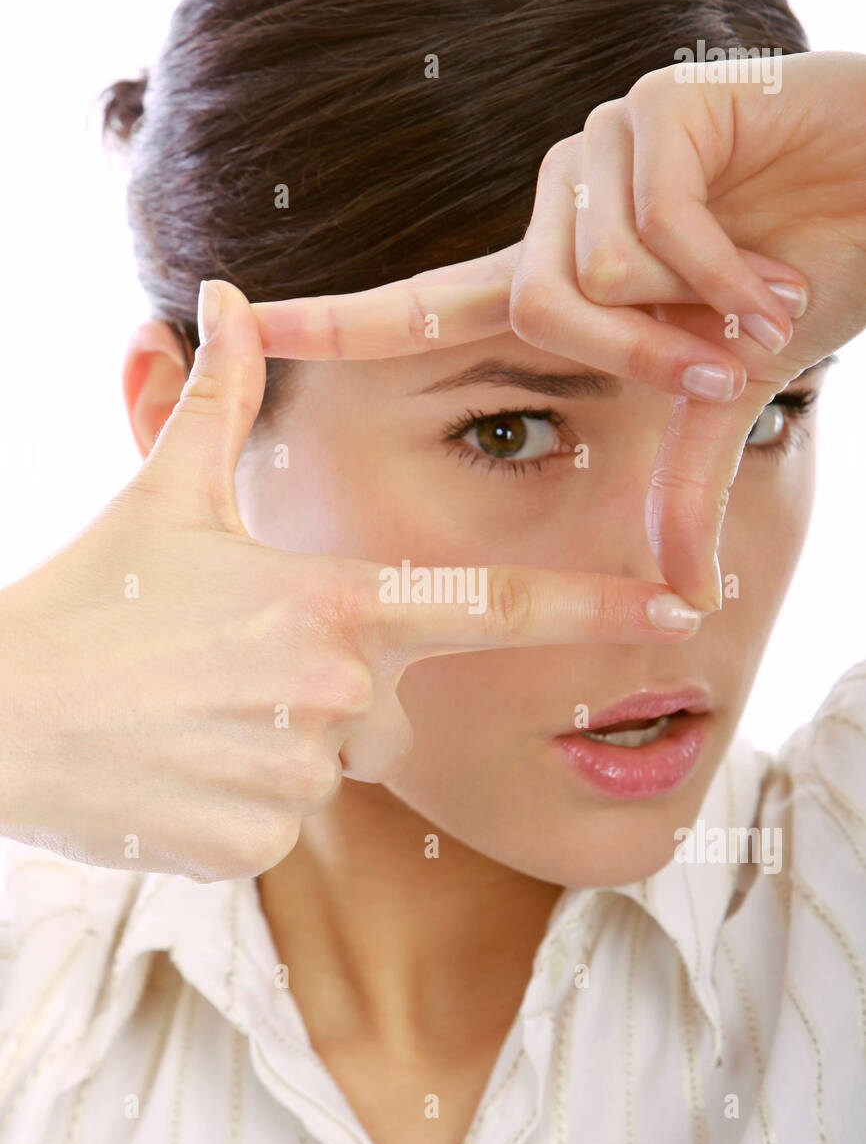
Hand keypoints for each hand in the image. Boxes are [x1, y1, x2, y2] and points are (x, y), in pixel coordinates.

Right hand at [0, 283, 704, 881]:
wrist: (3, 712)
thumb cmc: (88, 597)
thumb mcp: (163, 494)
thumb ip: (221, 401)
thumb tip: (232, 295)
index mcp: (333, 604)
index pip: (493, 608)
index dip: (597, 607)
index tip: (680, 606)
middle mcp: (333, 695)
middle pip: (380, 708)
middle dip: (324, 695)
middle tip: (223, 673)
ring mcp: (297, 778)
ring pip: (325, 771)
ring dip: (270, 748)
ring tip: (186, 718)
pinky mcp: (255, 848)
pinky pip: (277, 827)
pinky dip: (235, 805)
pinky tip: (173, 771)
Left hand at [251, 50, 865, 609]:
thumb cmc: (797, 279)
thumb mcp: (720, 400)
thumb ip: (679, 484)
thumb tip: (690, 595)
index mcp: (552, 278)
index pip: (419, 306)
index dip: (329, 319)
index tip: (233, 317)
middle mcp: (554, 212)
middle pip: (530, 310)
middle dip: (640, 356)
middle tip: (725, 359)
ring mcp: (595, 153)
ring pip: (594, 270)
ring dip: (693, 310)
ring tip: (758, 293)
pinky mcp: (648, 111)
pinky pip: (654, 227)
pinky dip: (724, 267)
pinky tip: (769, 257)